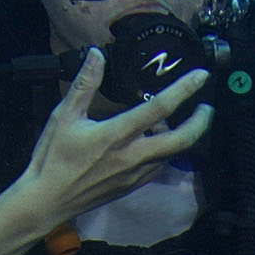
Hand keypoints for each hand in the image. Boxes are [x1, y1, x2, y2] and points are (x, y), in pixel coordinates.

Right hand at [0, 51, 210, 243]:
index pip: (160, 109)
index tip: (200, 77)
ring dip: (180, 137)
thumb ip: (84, 84)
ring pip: (172, 154)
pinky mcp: (133, 186)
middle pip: (181, 140)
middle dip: (200, 123)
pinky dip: (165, 152)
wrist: (48, 200)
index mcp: (117, 135)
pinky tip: (156, 143)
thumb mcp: (64, 115)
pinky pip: (159, 167)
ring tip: (173, 121)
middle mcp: (133, 156)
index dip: (184, 90)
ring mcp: (136, 174)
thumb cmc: (53, 157)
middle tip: (206, 107)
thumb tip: (96, 54)